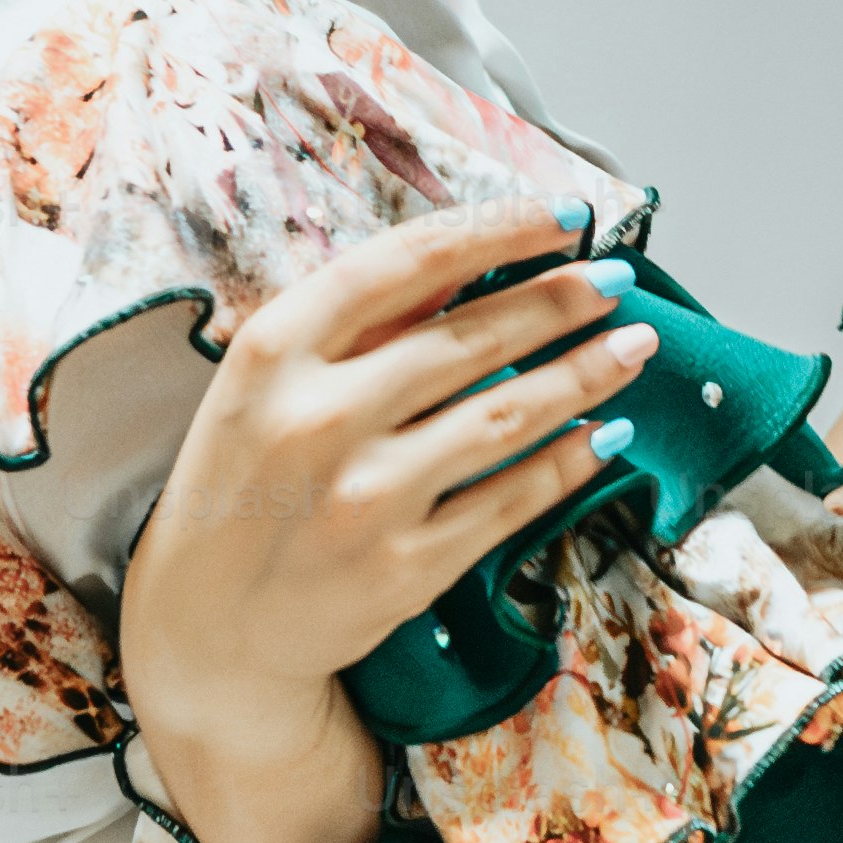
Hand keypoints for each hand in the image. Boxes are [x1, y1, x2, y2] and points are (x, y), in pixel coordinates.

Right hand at [114, 203, 656, 774]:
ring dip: (584, 375)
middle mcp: (317, 421)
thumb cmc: (243, 481)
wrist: (208, 627)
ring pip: (504, 417)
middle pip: (468, 340)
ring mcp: (365, 501)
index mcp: (273, 352)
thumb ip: (358, 323)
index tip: (564, 215)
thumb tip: (473, 258)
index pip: (404, 262)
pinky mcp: (404, 569)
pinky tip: (606, 433)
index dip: (497, 230)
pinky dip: (567, 461)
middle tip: (618, 278)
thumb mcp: (266, 383)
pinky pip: (510, 501)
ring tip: (634, 345)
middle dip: (561, 302)